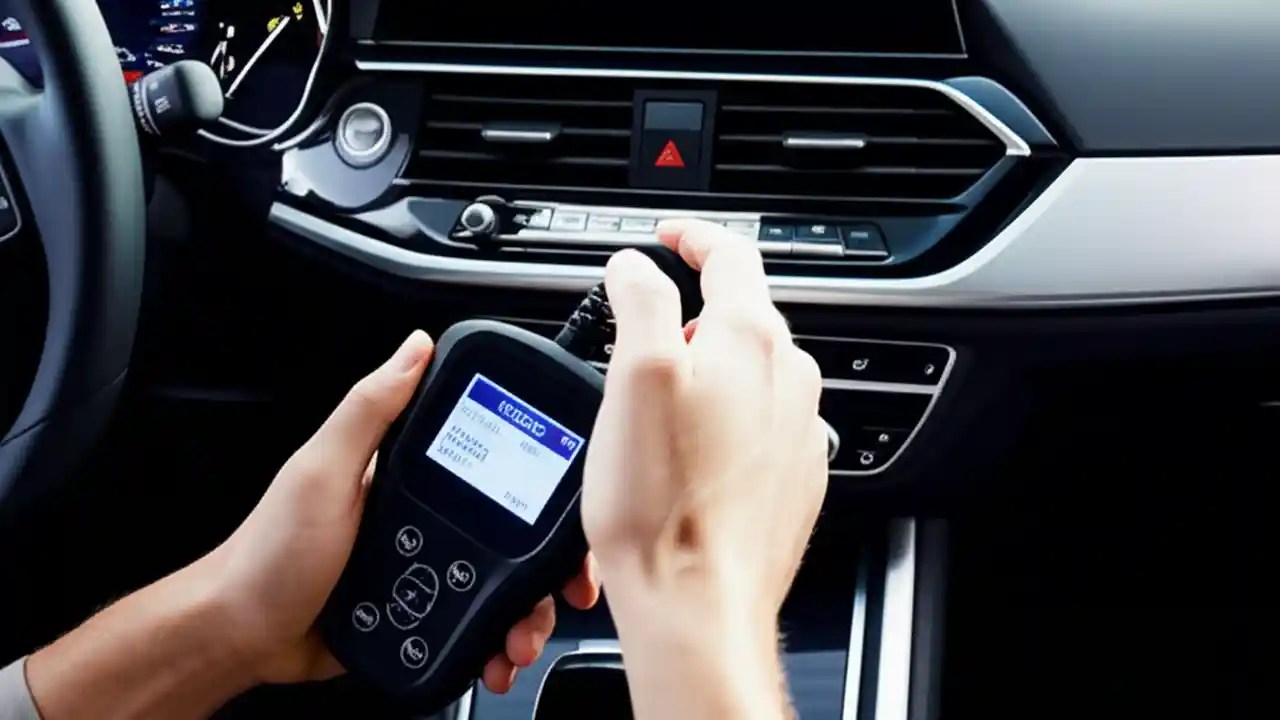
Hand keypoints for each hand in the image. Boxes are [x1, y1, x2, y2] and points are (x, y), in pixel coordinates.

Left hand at [198, 331, 599, 689]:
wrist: (244, 636)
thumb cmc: (269, 552)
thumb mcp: (320, 470)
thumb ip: (370, 410)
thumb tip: (414, 346)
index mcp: (408, 471)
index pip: (494, 462)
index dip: (542, 480)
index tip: (572, 504)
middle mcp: (427, 514)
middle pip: (513, 529)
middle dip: (545, 565)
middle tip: (561, 588)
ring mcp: (428, 564)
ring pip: (503, 584)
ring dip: (524, 613)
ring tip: (518, 637)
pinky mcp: (424, 610)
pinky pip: (477, 623)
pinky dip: (496, 641)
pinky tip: (495, 653)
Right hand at [582, 220, 826, 717]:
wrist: (698, 605)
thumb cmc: (663, 506)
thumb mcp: (632, 379)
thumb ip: (641, 301)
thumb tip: (637, 264)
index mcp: (751, 343)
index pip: (731, 256)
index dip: (692, 237)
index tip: (668, 239)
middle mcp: (789, 380)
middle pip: (743, 315)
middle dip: (692, 315)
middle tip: (641, 344)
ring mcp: (797, 432)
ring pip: (752, 373)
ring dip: (709, 370)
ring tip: (656, 410)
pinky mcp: (793, 478)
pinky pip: (761, 425)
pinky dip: (726, 420)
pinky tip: (688, 457)